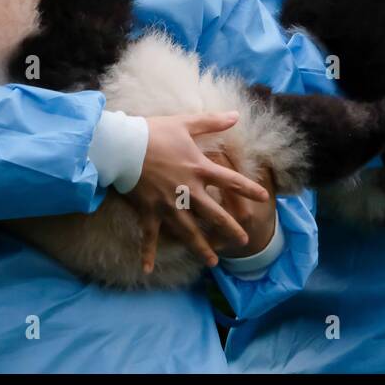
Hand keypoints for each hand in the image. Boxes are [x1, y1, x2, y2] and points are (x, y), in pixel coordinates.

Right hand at [123, 112, 270, 272]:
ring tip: (213, 261)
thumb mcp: (186, 123)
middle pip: (213, 214)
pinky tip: (147, 269)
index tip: (263, 198)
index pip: (230, 181)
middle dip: (229, 229)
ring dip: (200, 247)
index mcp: (198, 169)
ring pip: (187, 231)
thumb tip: (236, 115)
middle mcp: (186, 190)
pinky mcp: (148, 210)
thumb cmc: (153, 132)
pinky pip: (149, 235)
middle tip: (244, 241)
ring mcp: (167, 204)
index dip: (249, 189)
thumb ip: (212, 122)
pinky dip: (147, 252)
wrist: (121, 145)